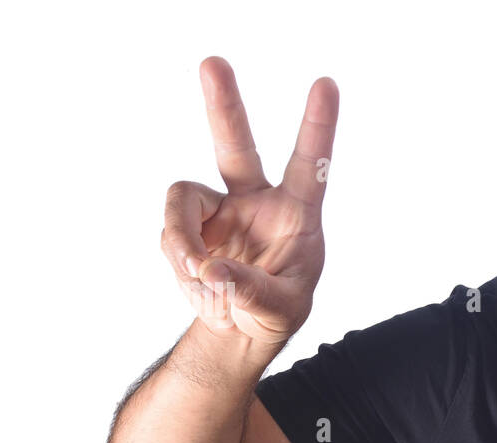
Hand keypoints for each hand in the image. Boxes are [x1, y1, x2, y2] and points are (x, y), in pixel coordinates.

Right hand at [160, 56, 337, 344]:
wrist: (241, 326)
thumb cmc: (275, 310)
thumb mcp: (279, 311)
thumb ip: (252, 291)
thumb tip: (212, 267)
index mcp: (296, 214)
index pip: (310, 166)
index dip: (317, 126)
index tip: (326, 83)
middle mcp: (255, 200)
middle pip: (236, 145)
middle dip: (225, 105)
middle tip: (213, 62)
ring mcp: (218, 209)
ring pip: (183, 201)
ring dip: (182, 241)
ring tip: (200, 278)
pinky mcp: (188, 224)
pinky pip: (170, 235)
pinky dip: (179, 263)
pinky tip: (199, 286)